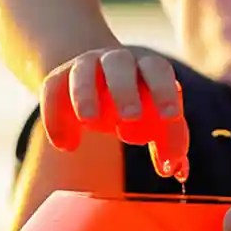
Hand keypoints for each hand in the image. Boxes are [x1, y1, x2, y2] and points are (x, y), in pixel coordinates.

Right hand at [40, 46, 180, 148]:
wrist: (95, 80)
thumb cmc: (139, 104)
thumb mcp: (156, 119)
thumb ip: (170, 142)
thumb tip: (178, 171)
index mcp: (147, 66)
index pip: (158, 70)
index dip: (164, 90)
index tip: (170, 116)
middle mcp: (116, 59)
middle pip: (119, 64)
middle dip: (125, 89)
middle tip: (131, 117)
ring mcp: (85, 65)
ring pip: (82, 72)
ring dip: (86, 95)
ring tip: (90, 121)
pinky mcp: (58, 78)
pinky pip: (52, 90)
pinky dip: (55, 118)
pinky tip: (66, 145)